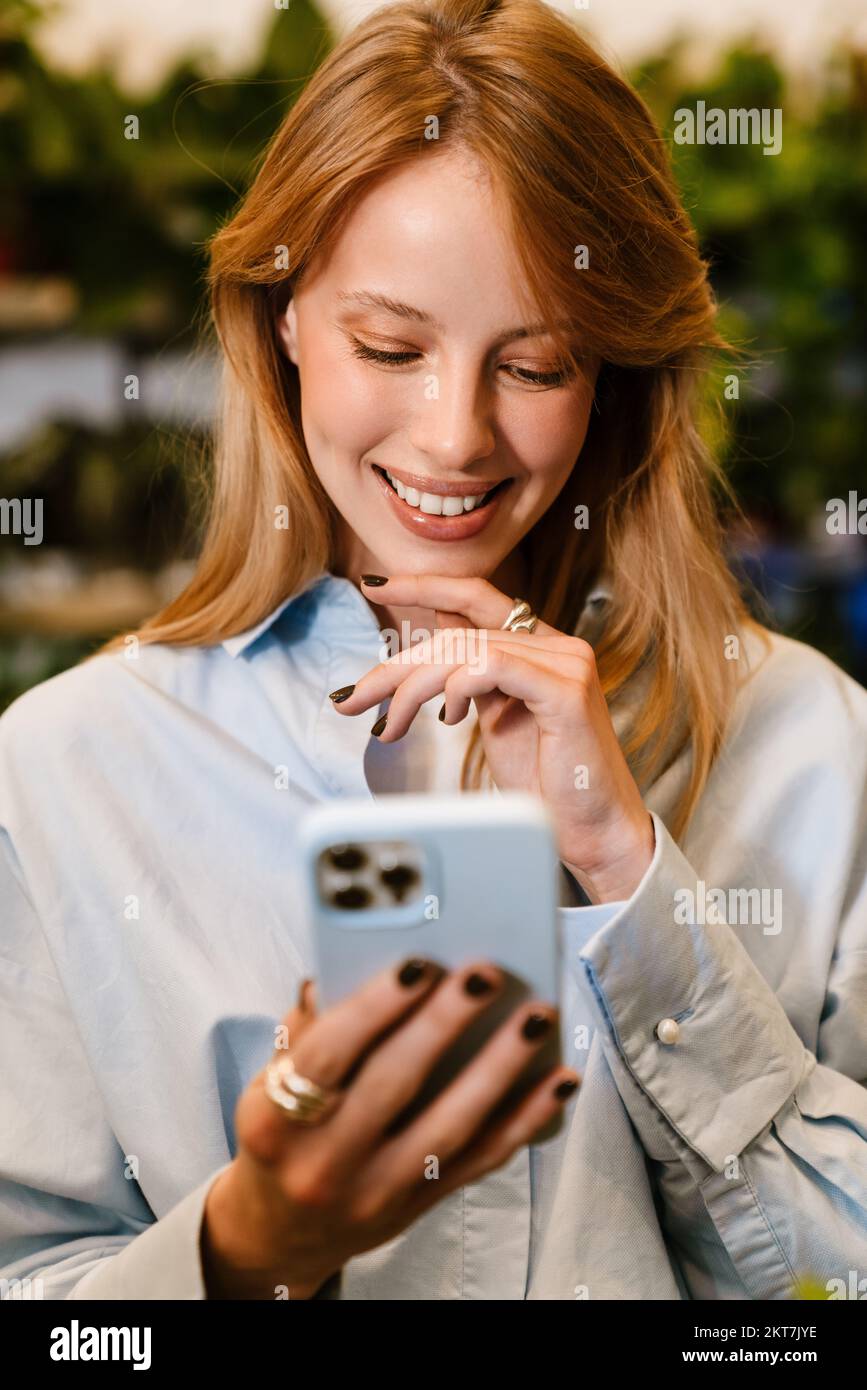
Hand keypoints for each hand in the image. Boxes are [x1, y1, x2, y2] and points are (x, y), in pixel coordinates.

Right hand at [201, 961, 578, 1298]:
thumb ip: (306, 1028)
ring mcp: (376, 1192)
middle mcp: (324, 1164)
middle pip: (393, 1084)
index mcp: (275, 1121)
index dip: (374, 1006)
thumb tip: (340, 966)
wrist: (282, 1230)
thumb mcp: (269, 1081)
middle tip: (486, 973)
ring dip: (500, 1066)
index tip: (420, 961)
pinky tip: (560, 1079)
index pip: (327, 1055)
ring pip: (450, 1125)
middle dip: (444, 1023)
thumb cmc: (282, 1131)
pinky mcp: (420, 1208)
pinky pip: (482, 1159)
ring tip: (535, 1015)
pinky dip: (526, 1118)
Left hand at [332, 574, 654, 902]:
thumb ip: (468, 675)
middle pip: (456, 629)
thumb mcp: (495, 717)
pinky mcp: (566, 690)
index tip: (372, 586)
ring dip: (411, 689)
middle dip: (394, 664)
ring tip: (389, 727)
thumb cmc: (547, 784)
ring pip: (464, 650)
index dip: (422, 586)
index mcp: (541, 647)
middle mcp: (558, 645)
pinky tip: (449, 719)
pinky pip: (492, 666)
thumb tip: (425, 645)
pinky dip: (456, 688)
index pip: (474, 596)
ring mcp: (567, 663)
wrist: (592, 833)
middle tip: (351, 698)